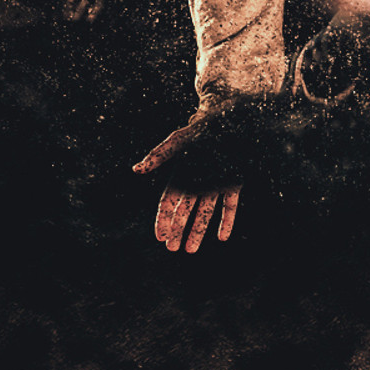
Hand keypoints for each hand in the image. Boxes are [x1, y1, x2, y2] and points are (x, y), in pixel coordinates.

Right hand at [132, 114, 247, 253]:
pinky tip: (222, 237)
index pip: (169, 203)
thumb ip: (159, 155)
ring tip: (190, 250)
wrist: (231, 118)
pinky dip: (226, 222)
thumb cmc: (202, 128)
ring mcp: (216, 184)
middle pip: (185, 212)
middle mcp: (198, 182)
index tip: (160, 237)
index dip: (163, 220)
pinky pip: (229, 207)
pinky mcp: (233, 183)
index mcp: (183, 174)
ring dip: (198, 231)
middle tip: (173, 249)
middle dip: (177, 231)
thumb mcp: (178, 141)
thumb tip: (136, 170)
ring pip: (205, 213)